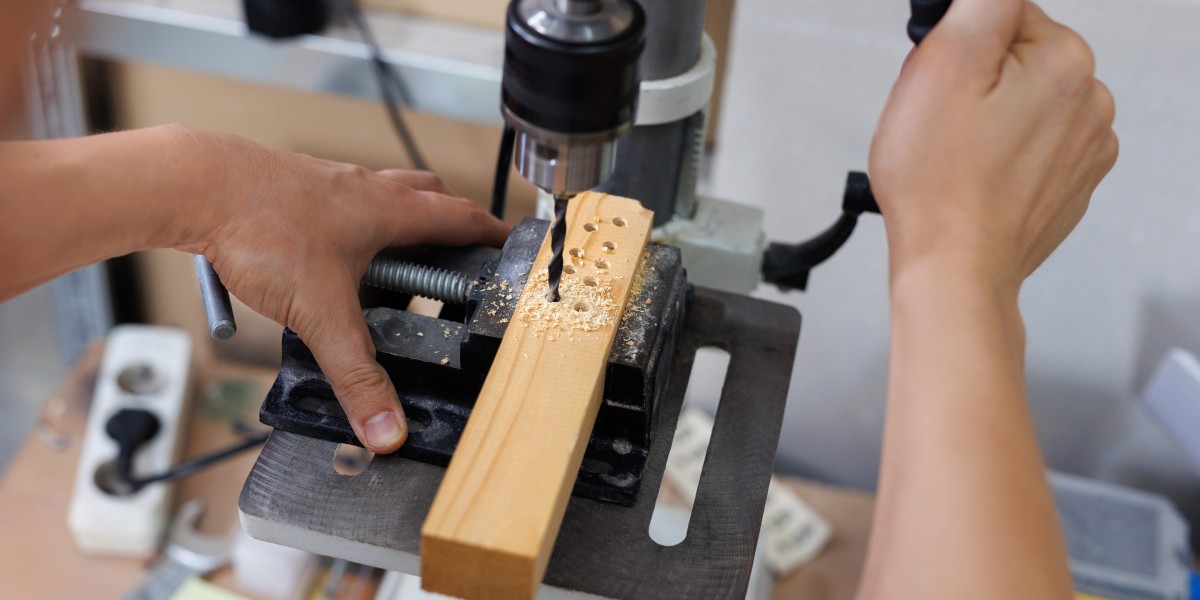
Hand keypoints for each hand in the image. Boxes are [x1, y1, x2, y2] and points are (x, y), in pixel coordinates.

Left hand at [175, 128, 509, 452]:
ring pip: (379, 194)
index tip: (509, 243)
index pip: (459, 218)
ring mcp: (326, 182)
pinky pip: (333, 202)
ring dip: (395, 220)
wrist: (196, 186)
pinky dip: (345, 226)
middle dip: (448, 220)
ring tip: (388, 262)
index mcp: (389, 211)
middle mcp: (364, 189)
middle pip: (425, 194)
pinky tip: (324, 258)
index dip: (490, 232)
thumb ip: (356, 375)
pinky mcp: (290, 188)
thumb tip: (386, 427)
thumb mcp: (321, 314)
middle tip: (455, 252)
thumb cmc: (262, 225)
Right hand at [869, 0, 1116, 295]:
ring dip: (987, 120)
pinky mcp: (1070, 184)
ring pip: (1022, 104)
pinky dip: (1002, 156)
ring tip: (956, 156)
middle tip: (941, 124)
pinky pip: (1031, 146)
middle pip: (1014, 59)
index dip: (956, 46)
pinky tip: (976, 178)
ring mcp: (1084, 147)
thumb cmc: (938, 183)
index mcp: (1065, 60)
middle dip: (972, 82)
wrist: (955, 267)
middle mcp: (1090, 100)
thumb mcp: (942, 63)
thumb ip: (980, 4)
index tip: (940, 84)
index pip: (1001, 16)